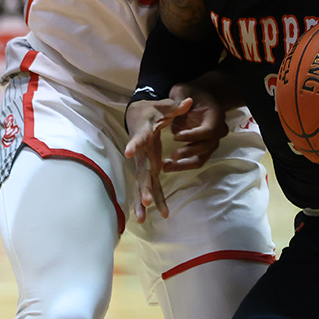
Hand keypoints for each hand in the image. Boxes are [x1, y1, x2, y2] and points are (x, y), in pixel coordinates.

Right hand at [123, 96, 193, 221]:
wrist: (136, 116)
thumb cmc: (150, 111)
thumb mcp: (163, 106)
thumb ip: (175, 106)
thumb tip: (188, 100)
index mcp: (143, 135)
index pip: (138, 139)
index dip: (134, 145)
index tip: (129, 152)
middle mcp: (141, 153)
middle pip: (141, 172)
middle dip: (143, 187)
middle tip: (146, 202)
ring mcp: (144, 163)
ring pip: (143, 184)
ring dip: (142, 201)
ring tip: (142, 218)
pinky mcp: (148, 169)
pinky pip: (151, 186)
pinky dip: (155, 199)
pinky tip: (160, 214)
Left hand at [163, 80, 230, 170]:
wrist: (199, 99)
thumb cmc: (191, 94)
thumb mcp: (183, 91)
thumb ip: (180, 98)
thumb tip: (182, 104)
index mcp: (215, 117)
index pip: (208, 130)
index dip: (193, 135)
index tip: (176, 136)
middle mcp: (217, 132)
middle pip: (206, 147)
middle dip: (188, 152)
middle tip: (172, 156)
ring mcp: (211, 143)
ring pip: (201, 158)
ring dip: (184, 164)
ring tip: (166, 166)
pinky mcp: (203, 150)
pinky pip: (195, 161)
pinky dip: (182, 165)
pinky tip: (167, 165)